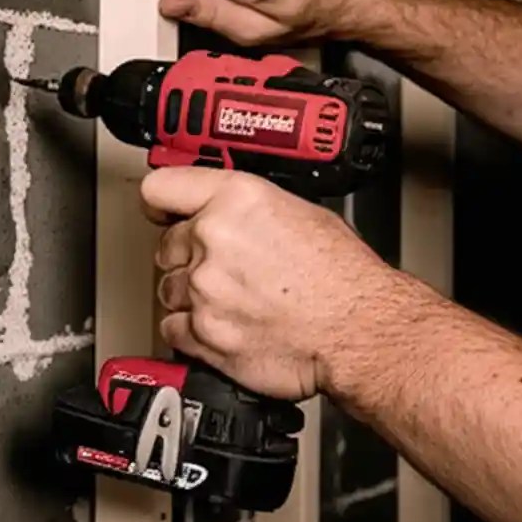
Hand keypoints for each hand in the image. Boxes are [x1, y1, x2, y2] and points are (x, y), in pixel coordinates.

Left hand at [142, 166, 393, 400]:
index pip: (161, 188)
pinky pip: (172, 328)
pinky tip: (223, 324)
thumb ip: (246, 209)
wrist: (360, 331)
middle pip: (167, 244)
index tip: (160, 211)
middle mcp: (213, 239)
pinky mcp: (201, 333)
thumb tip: (224, 212)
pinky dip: (191, 330)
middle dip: (189, 255)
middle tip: (224, 267)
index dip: (160, 202)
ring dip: (191, 295)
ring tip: (233, 300)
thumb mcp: (301, 213)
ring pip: (168, 288)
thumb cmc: (344, 278)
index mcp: (235, 200)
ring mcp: (203, 288)